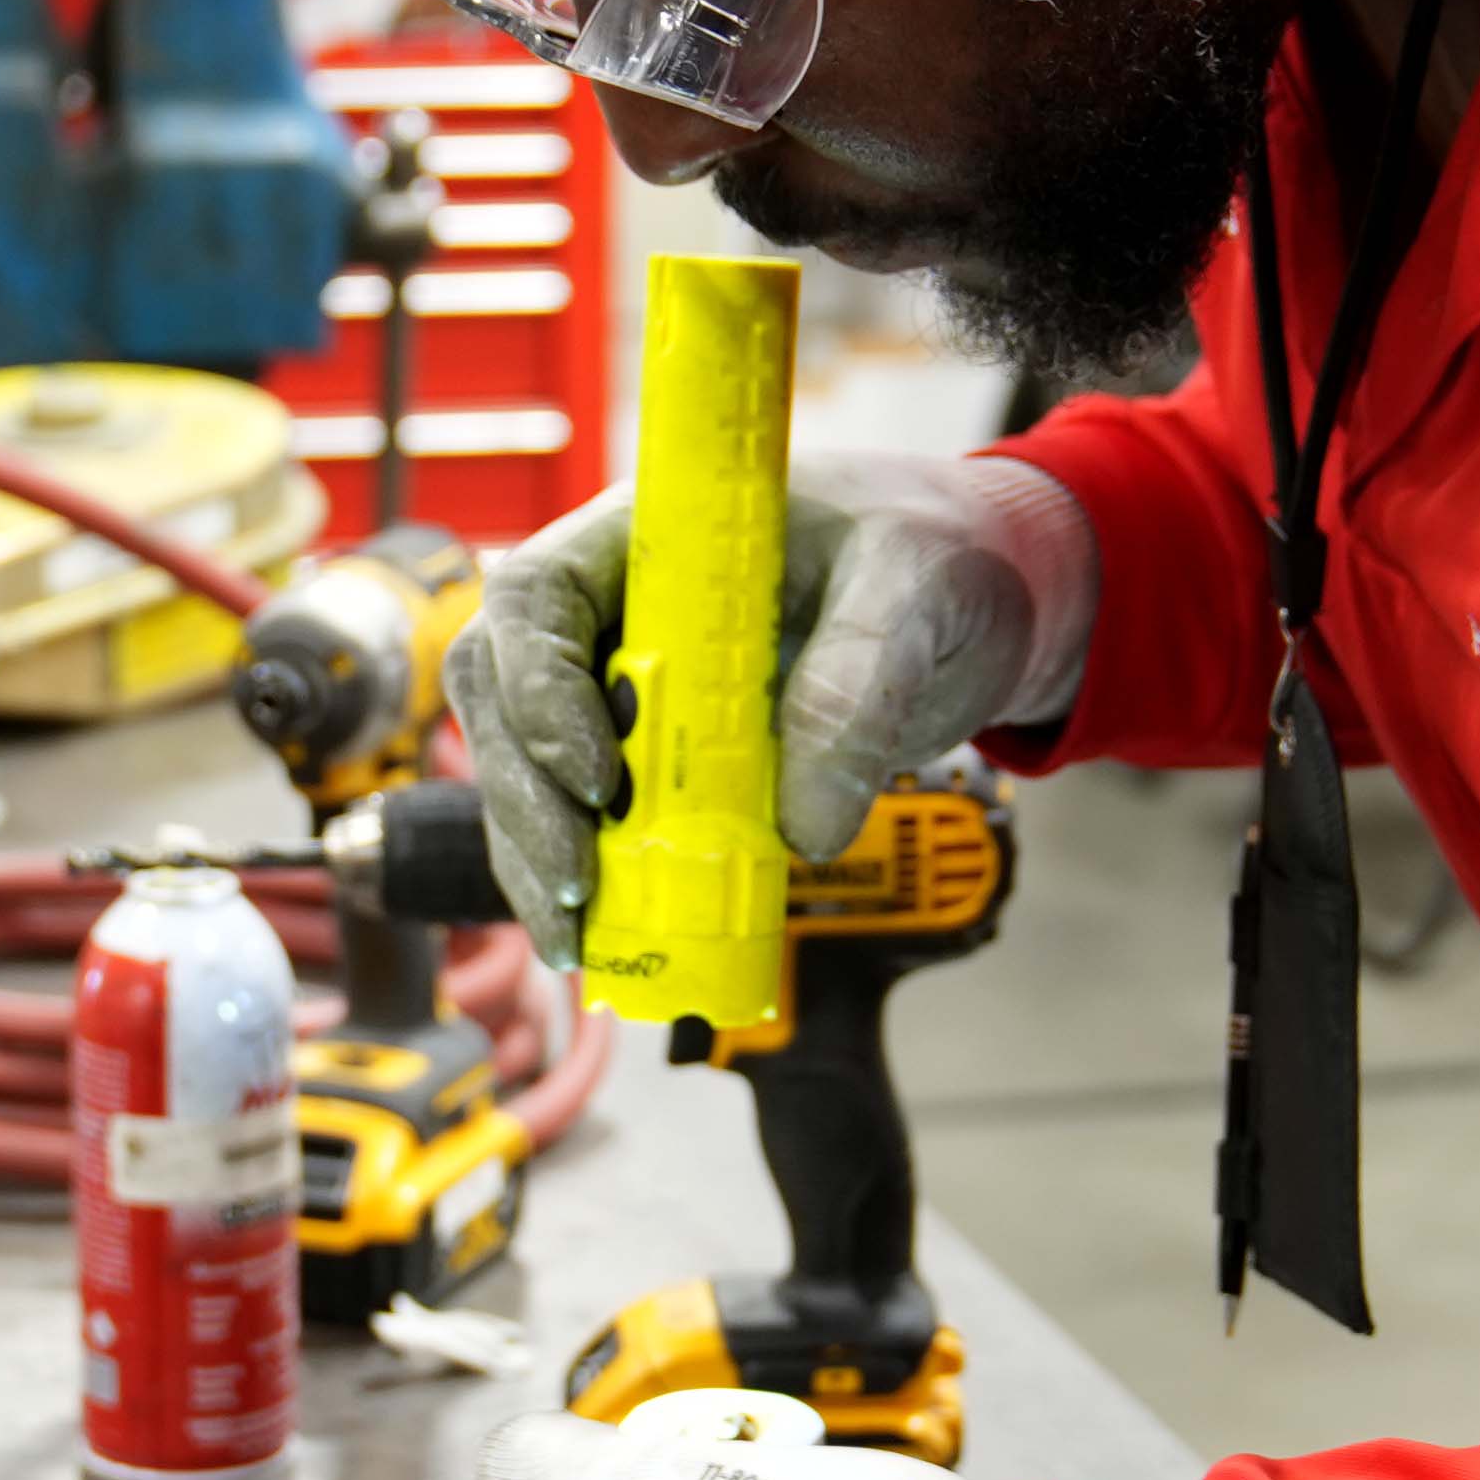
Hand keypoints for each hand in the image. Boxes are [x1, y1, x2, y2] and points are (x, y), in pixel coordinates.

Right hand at [443, 452, 1098, 948]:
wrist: (977, 600)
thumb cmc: (937, 556)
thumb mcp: (916, 593)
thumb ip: (858, 691)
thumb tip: (804, 830)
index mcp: (654, 537)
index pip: (537, 596)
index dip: (540, 690)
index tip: (600, 782)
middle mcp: (614, 608)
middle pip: (502, 694)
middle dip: (524, 799)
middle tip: (573, 889)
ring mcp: (626, 686)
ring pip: (526, 768)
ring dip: (534, 855)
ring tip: (574, 941)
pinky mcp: (657, 756)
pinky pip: (588, 817)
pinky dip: (586, 880)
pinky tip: (598, 941)